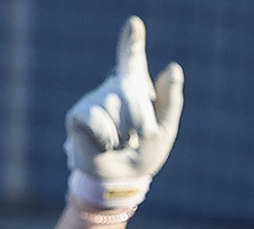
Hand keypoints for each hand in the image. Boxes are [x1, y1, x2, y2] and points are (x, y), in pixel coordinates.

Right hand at [64, 16, 183, 207]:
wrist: (121, 181)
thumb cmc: (144, 154)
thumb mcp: (164, 130)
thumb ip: (171, 100)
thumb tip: (173, 68)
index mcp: (135, 88)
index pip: (132, 59)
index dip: (132, 41)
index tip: (134, 23)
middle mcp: (113, 89)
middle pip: (132, 89)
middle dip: (141, 119)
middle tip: (136, 137)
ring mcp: (94, 99)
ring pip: (116, 107)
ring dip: (124, 134)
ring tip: (119, 141)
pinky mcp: (79, 114)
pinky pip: (98, 119)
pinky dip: (108, 138)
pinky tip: (104, 144)